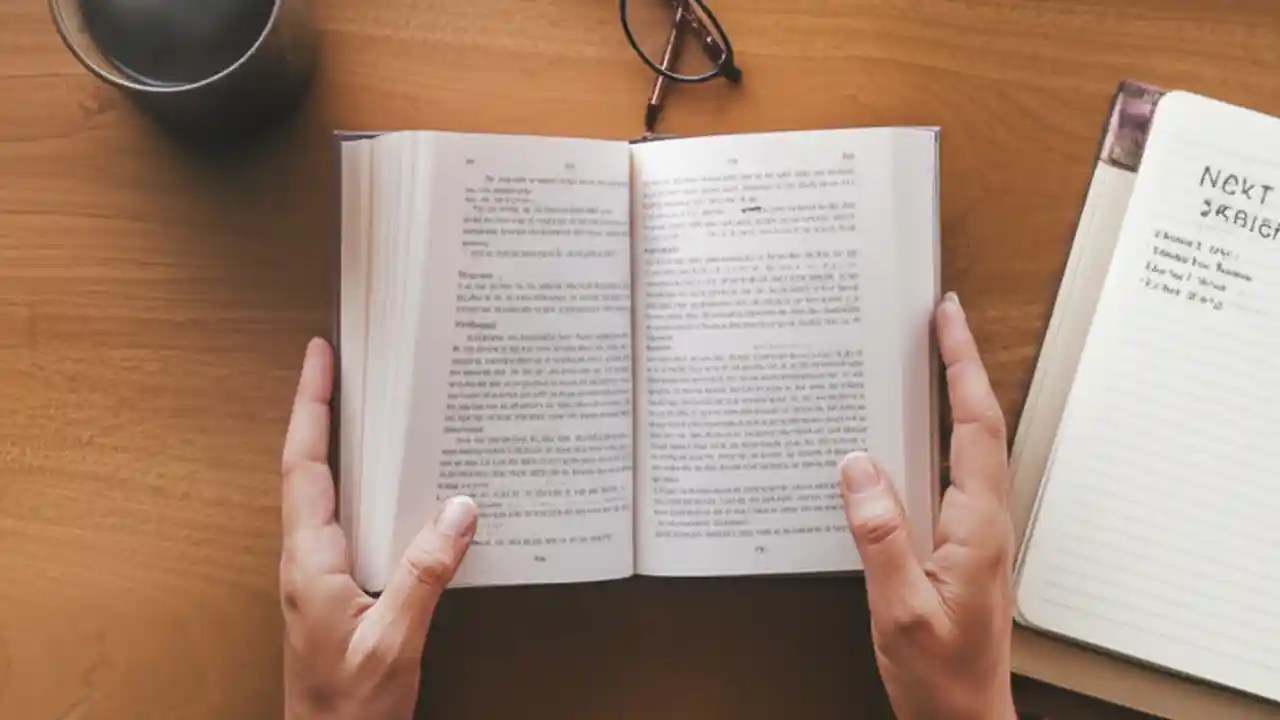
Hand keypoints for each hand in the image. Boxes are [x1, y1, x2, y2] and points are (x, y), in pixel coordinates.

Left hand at [280, 338, 476, 719]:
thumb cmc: (350, 707)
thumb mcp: (395, 641)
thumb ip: (426, 573)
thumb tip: (459, 508)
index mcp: (310, 563)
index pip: (304, 466)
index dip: (310, 406)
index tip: (319, 357)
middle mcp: (305, 560)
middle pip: (305, 467)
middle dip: (320, 409)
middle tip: (344, 365)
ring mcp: (314, 574)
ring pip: (320, 492)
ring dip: (337, 445)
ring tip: (367, 408)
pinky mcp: (331, 588)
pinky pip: (342, 520)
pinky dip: (360, 487)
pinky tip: (391, 487)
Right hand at [839, 293, 1015, 719]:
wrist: (964, 719)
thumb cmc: (940, 676)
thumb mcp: (899, 610)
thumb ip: (880, 536)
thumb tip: (857, 466)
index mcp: (976, 527)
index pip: (975, 426)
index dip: (962, 367)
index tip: (945, 320)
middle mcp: (984, 520)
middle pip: (979, 424)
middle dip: (960, 365)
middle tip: (934, 320)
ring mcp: (976, 532)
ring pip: (968, 446)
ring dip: (951, 397)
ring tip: (922, 360)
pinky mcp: (962, 545)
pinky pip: (949, 475)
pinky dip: (935, 438)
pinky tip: (904, 436)